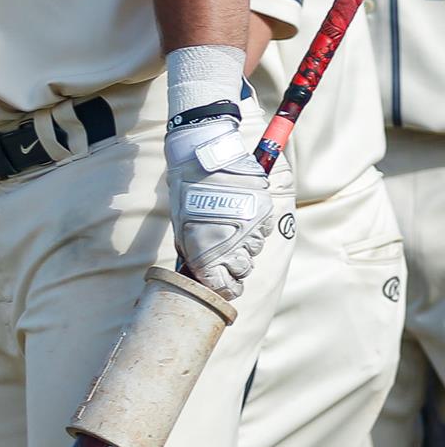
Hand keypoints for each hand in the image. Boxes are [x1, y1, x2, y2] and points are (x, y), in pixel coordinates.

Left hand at [165, 109, 272, 299]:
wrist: (202, 158)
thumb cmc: (185, 191)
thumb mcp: (182, 225)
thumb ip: (194, 250)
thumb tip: (200, 269)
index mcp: (206, 251)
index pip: (223, 285)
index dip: (225, 288)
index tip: (225, 287)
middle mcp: (232, 244)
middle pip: (243, 270)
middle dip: (236, 267)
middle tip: (227, 255)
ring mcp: (251, 228)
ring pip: (255, 249)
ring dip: (246, 245)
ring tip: (233, 227)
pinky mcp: (263, 211)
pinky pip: (264, 229)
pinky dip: (256, 226)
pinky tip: (243, 213)